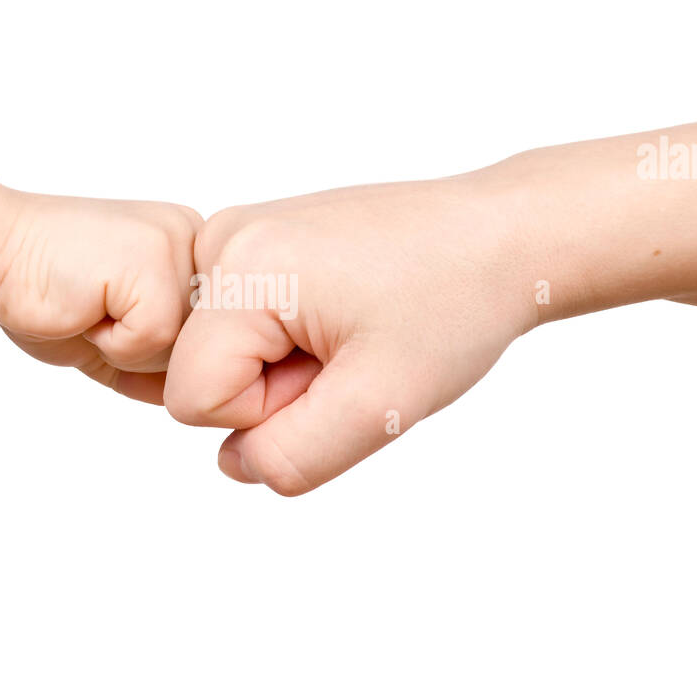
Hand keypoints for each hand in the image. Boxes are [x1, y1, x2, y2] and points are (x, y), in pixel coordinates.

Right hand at [0, 193, 202, 403]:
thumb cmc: (46, 291)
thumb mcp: (116, 336)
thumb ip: (160, 364)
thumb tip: (197, 401)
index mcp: (189, 247)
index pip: (208, 334)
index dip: (154, 348)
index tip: (107, 314)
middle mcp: (192, 238)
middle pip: (201, 345)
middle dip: (141, 350)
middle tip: (95, 309)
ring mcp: (175, 246)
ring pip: (181, 348)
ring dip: (125, 348)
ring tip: (90, 306)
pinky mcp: (152, 264)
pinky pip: (153, 340)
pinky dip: (111, 343)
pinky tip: (85, 306)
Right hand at [164, 172, 538, 493]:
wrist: (503, 236)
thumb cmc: (454, 303)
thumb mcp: (380, 405)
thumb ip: (291, 456)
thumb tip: (234, 462)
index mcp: (242, 266)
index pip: (193, 398)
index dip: (267, 412)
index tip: (337, 372)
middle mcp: (225, 237)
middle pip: (202, 373)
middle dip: (276, 387)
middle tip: (352, 352)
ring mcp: (241, 234)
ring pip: (224, 353)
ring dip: (286, 366)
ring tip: (352, 333)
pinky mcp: (260, 242)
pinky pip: (245, 327)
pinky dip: (291, 341)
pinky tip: (345, 317)